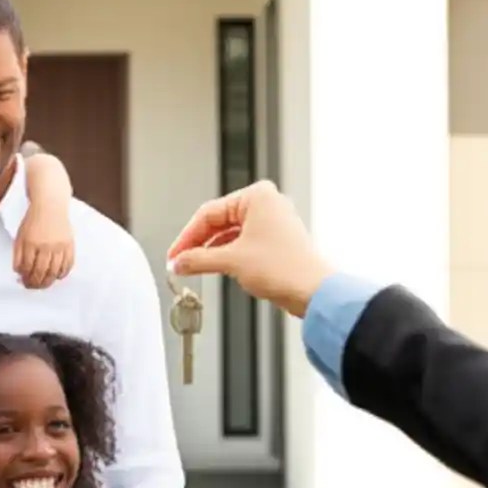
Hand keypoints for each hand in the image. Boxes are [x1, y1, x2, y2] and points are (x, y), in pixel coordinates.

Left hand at [14, 203, 74, 288]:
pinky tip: (57, 276)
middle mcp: (45, 245)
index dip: (25, 278)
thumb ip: (18, 255)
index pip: (27, 267)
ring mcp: (59, 246)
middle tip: (33, 287)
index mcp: (30, 243)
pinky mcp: (69, 245)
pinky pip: (68, 264)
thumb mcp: (20, 236)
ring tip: (44, 284)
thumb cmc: (33, 221)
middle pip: (41, 272)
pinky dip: (63, 273)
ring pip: (54, 271)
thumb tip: (19, 273)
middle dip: (35, 283)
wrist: (50, 205)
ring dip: (48, 281)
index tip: (24, 282)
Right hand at [167, 181, 333, 317]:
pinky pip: (243, 242)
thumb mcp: (231, 261)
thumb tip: (180, 262)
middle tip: (180, 262)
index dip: (187, 236)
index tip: (174, 255)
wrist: (313, 291)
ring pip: (231, 233)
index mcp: (257, 196)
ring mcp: (273, 221)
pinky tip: (214, 266)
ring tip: (194, 267)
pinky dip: (228, 254)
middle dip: (198, 244)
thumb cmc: (285, 268)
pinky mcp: (277, 239)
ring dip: (212, 251)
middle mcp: (267, 203)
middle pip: (219, 221)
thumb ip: (198, 259)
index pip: (209, 213)